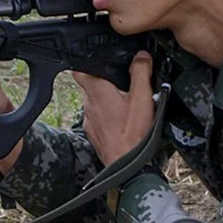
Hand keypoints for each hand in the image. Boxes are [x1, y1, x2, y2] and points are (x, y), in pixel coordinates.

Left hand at [75, 51, 154, 165]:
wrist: (126, 167)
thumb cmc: (133, 133)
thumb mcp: (143, 98)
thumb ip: (141, 73)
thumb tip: (141, 55)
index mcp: (96, 90)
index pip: (80, 69)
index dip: (88, 63)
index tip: (101, 62)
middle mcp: (87, 103)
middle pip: (90, 85)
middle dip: (104, 83)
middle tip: (123, 85)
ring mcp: (88, 120)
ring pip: (94, 102)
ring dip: (107, 100)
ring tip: (127, 105)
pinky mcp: (92, 133)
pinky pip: (97, 118)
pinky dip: (107, 116)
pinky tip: (123, 121)